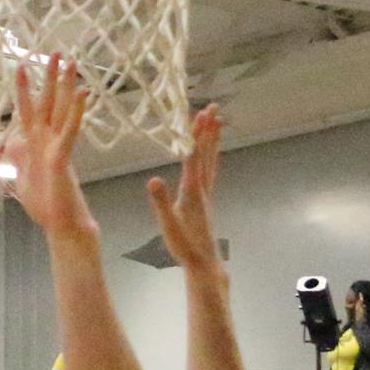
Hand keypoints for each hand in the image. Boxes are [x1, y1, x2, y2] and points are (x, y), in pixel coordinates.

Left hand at [0, 56, 94, 236]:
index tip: (22, 67)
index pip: (31, 110)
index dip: (26, 89)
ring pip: (61, 110)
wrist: (62, 225)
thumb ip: (16, 160)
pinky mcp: (62, 157)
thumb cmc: (47, 205)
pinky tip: (83, 94)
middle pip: (50, 102)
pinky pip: (70, 131)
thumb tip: (8, 146)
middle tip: (55, 51)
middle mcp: (49, 140)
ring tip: (71, 62)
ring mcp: (57, 146)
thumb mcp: (21, 179)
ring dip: (66, 86)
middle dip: (51, 77)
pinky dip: (75, 112)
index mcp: (38, 144)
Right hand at [144, 105, 224, 277]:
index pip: (193, 157)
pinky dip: (212, 153)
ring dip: (212, 137)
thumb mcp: (168, 224)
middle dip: (207, 129)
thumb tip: (153, 179)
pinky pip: (210, 168)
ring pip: (211, 158)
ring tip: (216, 118)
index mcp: (192, 191)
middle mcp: (202, 188)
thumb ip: (161, 202)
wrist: (204, 262)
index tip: (198, 115)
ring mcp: (206, 192)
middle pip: (206, 152)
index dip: (195, 135)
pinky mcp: (206, 198)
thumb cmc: (184, 245)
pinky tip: (212, 149)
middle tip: (212, 107)